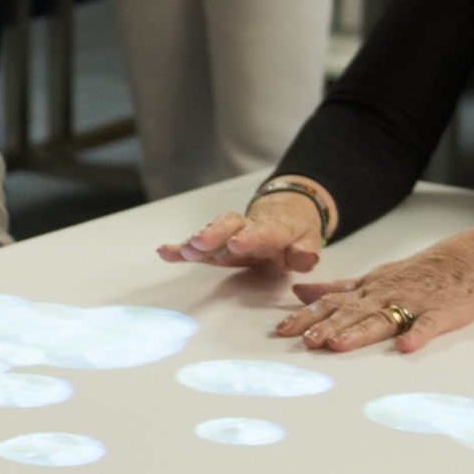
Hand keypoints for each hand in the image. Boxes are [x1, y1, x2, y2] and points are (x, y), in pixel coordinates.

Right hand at [159, 188, 324, 274]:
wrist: (283, 215)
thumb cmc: (295, 232)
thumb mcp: (309, 241)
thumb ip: (306, 251)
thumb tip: (305, 259)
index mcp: (272, 228)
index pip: (261, 232)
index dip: (249, 237)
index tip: (236, 244)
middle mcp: (246, 226)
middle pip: (228, 225)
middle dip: (214, 234)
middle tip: (200, 244)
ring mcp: (229, 234)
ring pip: (211, 232)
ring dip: (197, 241)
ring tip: (183, 250)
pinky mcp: (216, 243)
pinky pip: (197, 246)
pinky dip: (180, 248)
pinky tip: (164, 252)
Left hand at [278, 228, 473, 351]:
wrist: (470, 260)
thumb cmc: (419, 273)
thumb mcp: (374, 277)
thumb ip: (337, 288)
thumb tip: (299, 293)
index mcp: (369, 289)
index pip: (332, 301)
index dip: (307, 316)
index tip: (282, 331)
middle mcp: (385, 295)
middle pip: (352, 312)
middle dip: (327, 327)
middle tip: (306, 341)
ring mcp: (414, 304)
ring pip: (383, 318)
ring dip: (359, 332)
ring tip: (338, 344)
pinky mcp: (442, 313)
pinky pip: (429, 325)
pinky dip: (418, 335)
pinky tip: (405, 347)